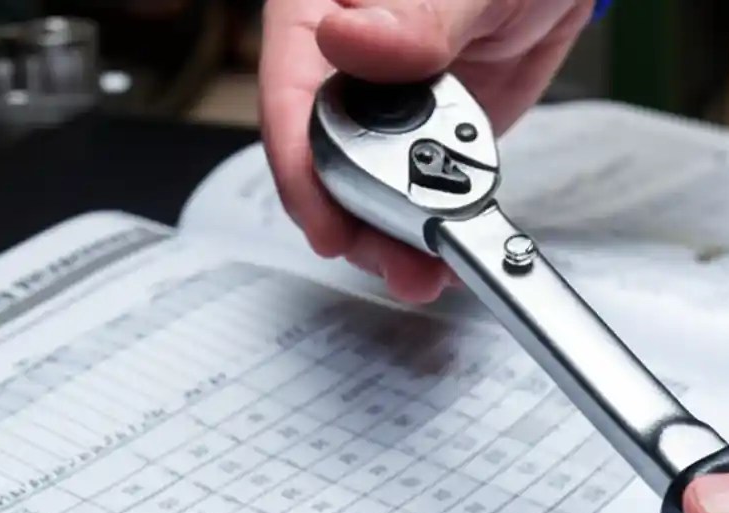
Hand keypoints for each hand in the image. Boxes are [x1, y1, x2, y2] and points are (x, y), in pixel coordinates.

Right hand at [260, 0, 591, 302]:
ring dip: (388, 237)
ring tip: (422, 270)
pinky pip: (409, 192)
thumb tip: (347, 40)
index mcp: (322, 8)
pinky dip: (423, 227)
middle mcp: (341, 64)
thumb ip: (416, 12)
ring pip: (362, 187)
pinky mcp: (419, 139)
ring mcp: (381, 109)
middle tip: (394, 258)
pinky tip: (441, 251)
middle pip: (321, 157)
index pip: (287, 90)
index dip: (299, 166)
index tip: (324, 221)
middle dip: (352, 219)